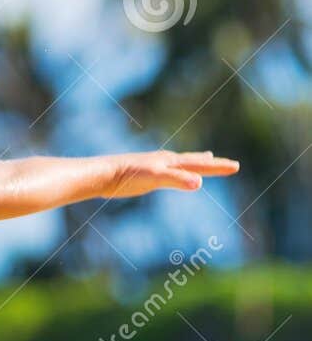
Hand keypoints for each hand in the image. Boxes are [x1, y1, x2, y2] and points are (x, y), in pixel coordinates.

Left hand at [105, 148, 238, 197]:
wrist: (103, 174)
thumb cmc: (128, 176)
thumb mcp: (156, 178)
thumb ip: (177, 180)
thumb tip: (200, 183)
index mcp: (172, 162)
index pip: (201, 164)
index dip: (219, 167)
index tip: (237, 167)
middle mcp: (166, 161)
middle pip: (195, 161)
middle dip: (214, 163)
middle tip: (232, 164)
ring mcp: (156, 166)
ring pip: (182, 163)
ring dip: (197, 161)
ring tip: (207, 157)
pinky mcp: (145, 174)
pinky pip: (168, 171)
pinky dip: (178, 170)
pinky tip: (173, 171)